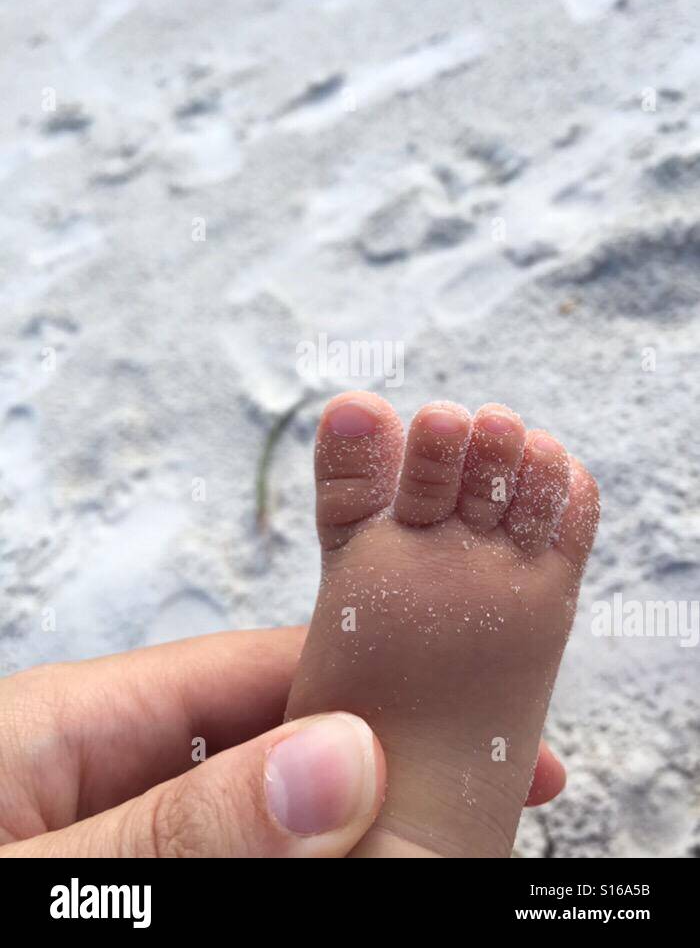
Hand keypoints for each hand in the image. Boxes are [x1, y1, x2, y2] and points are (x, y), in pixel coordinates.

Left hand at [0, 626, 564, 856]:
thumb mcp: (41, 874)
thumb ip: (182, 825)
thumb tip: (339, 760)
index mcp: (69, 726)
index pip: (250, 674)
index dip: (369, 682)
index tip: (466, 712)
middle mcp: (98, 780)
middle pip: (270, 757)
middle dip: (378, 775)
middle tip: (487, 808)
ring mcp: (115, 846)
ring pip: (260, 831)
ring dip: (345, 843)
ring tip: (443, 856)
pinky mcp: (123, 885)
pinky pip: (224, 868)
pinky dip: (292, 870)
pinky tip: (356, 875)